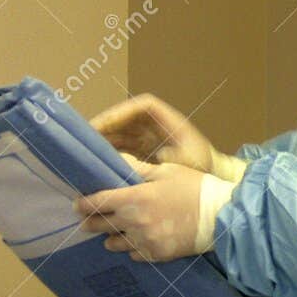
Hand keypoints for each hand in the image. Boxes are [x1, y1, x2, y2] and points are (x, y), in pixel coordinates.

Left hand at [77, 160, 208, 261]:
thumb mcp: (166, 171)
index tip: (78, 204)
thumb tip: (116, 161)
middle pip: (100, 226)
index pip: (98, 203)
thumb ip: (137, 169)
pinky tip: (134, 240)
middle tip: (89, 219)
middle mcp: (135, 223)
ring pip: (114, 243)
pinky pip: (133, 254)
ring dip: (110, 236)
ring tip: (112, 231)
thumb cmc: (194, 187)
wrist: (220, 216)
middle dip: (91, 221)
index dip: (84, 204)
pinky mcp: (156, 255)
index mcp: (135, 198)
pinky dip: (130, 247)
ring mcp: (145, 241)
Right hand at [90, 94, 215, 172]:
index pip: (142, 106)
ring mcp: (149, 139)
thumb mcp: (183, 164)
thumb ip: (160, 160)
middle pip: (127, 118)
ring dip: (105, 139)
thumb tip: (131, 159)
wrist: (210, 189)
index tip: (106, 123)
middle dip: (107, 125)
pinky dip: (110, 152)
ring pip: (122, 132)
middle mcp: (157, 127)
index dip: (122, 111)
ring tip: (87, 149)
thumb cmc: (201, 171)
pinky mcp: (144, 153)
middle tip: (86, 137)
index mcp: (169, 122)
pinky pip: (123, 148)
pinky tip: (97, 160)